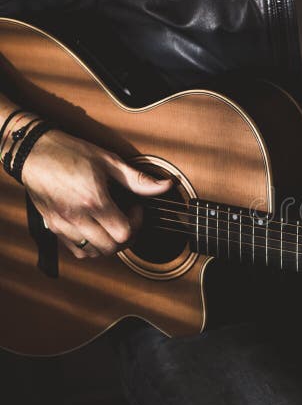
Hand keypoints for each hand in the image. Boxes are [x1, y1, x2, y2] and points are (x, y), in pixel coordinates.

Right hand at [20, 130, 171, 258]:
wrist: (33, 152)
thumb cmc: (69, 153)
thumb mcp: (108, 161)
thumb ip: (138, 179)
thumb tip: (165, 186)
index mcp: (93, 200)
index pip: (123, 232)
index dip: (136, 223)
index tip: (135, 208)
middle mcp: (76, 217)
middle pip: (110, 247)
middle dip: (126, 236)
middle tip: (127, 219)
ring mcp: (62, 224)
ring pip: (93, 252)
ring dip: (109, 244)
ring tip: (112, 224)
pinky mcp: (53, 226)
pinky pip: (76, 250)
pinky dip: (90, 247)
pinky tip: (96, 230)